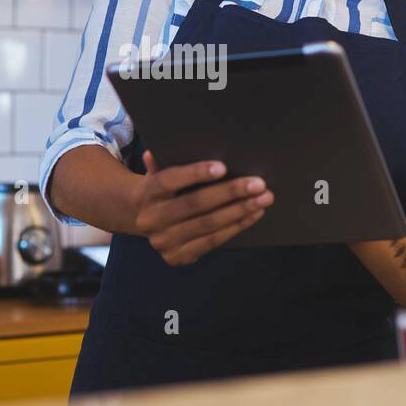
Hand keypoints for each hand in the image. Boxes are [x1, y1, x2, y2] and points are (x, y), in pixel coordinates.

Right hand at [127, 151, 273, 265]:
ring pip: (207, 225)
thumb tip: (168, 149)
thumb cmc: (161, 189)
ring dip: (240, 211)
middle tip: (258, 184)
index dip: (196, 173)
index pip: (170, 180)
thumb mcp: (157, 172)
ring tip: (263, 199)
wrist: (141, 219)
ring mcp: (163, 241)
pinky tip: (252, 215)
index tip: (223, 167)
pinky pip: (212, 241)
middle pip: (195, 204)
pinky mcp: (176, 257)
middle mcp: (151, 219)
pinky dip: (235, 227)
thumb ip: (162, 162)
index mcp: (145, 192)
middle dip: (230, 193)